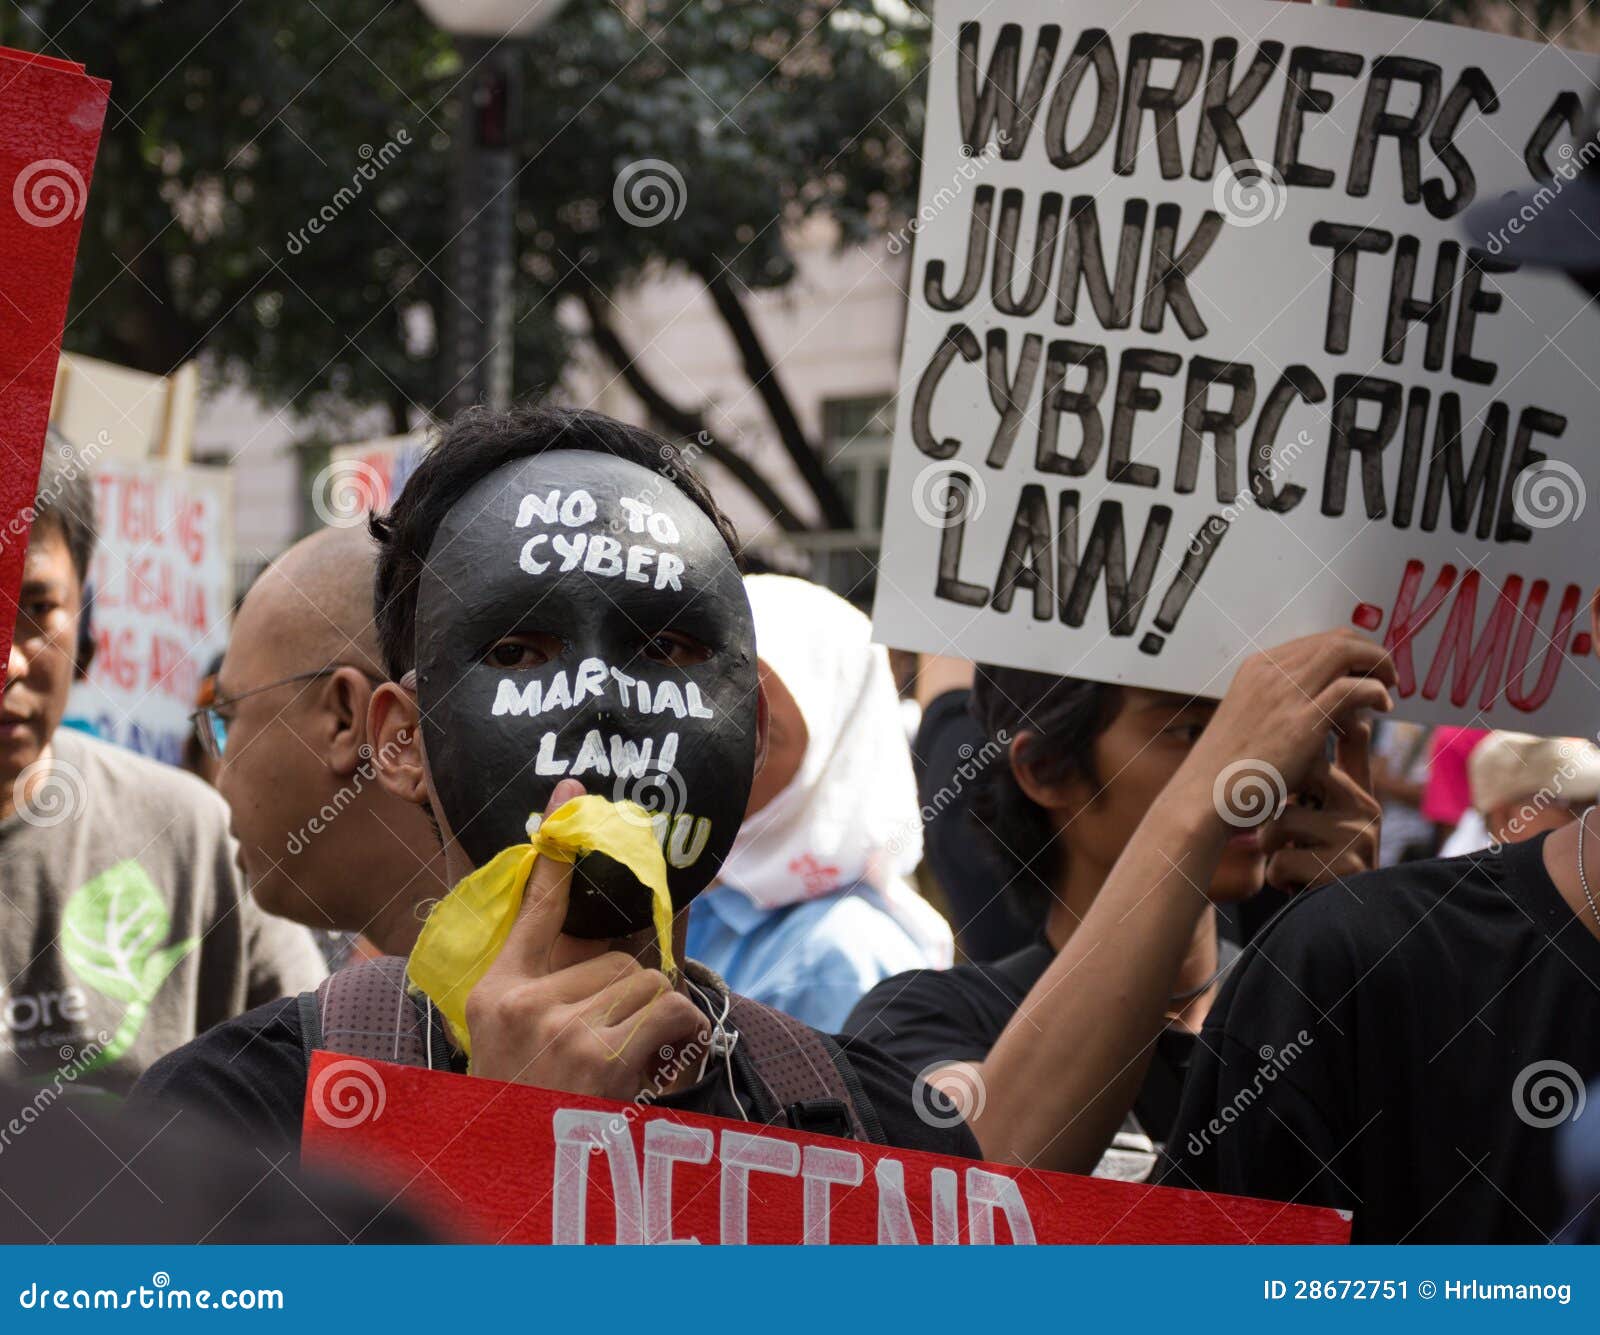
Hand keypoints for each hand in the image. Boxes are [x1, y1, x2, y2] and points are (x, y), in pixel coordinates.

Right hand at [464, 779, 705, 1097]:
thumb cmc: (528, 1109)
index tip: (575, 789)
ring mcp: (559, 1027)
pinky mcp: (597, 1055)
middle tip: (611, 1049)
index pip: (535, 905)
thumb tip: (616, 957)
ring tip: (623, 1067)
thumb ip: (552, 992)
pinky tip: (656, 1067)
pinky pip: (667, 1010)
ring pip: (646, 983)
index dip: (560, 847)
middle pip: (617, 961)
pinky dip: (679, 1035)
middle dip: (630, 1002)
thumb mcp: (518, 1046)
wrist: (517, 1179)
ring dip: (652, 1023)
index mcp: (496, 991)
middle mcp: (522, 1001)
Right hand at [1177, 629, 1395, 814]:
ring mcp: (1285, 693)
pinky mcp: (1302, 721)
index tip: (1365, 673)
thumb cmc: (1229, 773)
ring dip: (1378, 664)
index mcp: (1256, 668)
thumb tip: (1331, 710)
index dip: (1350, 653)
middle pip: (1336, 640)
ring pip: (1345, 652)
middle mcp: (1270, 671)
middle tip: (1386, 678)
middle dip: (1369, 652)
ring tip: (1389, 688)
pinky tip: (1382, 707)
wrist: (1204, 799)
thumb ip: (1286, 708)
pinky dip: (1375, 691)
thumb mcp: (1254, 725)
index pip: (1317, 641)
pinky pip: (1352, 688)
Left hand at [1261, 721, 1382, 891]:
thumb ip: (1347, 770)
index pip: (1328, 754)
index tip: (1288, 748)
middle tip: (1285, 836)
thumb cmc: (1330, 863)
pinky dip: (1278, 877)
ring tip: (1293, 863)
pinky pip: (1282, 860)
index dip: (1302, 751)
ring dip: (1273, 849)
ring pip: (1280, 822)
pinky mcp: (1344, 869)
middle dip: (1275, 809)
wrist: (1348, 922)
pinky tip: (1298, 886)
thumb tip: (1356, 719)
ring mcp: (1357, 839)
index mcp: (1360, 795)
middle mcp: (1366, 811)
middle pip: (1294, 778)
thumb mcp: (1339, 815)